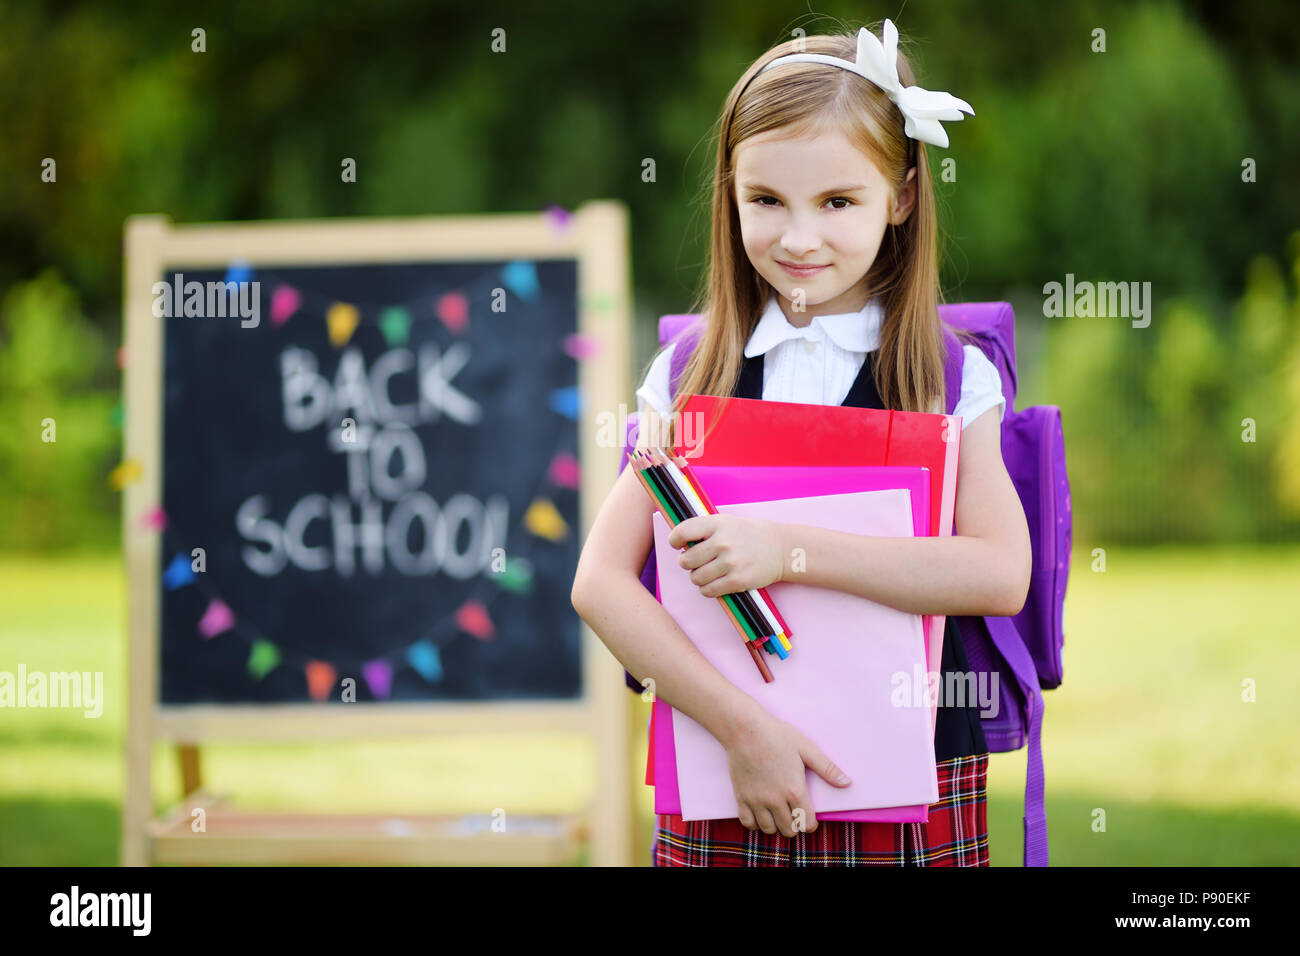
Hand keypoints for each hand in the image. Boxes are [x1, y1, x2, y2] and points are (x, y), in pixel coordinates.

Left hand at [666, 514, 783, 597]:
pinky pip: (708, 591)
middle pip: (686, 560)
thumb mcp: (727, 522)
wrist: (781, 549)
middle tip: (697, 562)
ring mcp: (730, 563)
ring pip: (695, 578)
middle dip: (687, 563)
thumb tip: (680, 544)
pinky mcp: (737, 581)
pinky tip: (716, 581)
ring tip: (709, 572)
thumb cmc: (749, 535)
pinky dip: (708, 589)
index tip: (677, 545)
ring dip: (698, 578)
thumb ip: (704, 530)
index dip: (674, 540)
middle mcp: (722, 542)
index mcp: (717, 524)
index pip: (683, 532)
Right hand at [724, 710, 852, 835]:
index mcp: (795, 789)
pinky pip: (748, 824)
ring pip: (768, 830)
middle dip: (795, 826)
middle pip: (789, 830)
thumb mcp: (806, 748)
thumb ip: (827, 768)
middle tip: (794, 814)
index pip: (806, 823)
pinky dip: (754, 824)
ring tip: (778, 814)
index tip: (809, 817)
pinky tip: (760, 814)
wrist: (744, 729)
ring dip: (776, 826)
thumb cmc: (777, 735)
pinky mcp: (741, 797)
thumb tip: (847, 782)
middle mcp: (776, 800)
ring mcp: (757, 800)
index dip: (810, 824)